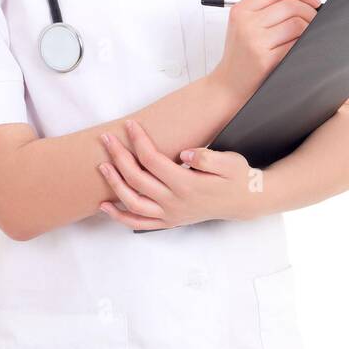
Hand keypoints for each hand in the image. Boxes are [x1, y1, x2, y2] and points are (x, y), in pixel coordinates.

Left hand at [96, 119, 264, 229]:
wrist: (245, 202)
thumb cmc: (237, 178)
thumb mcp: (230, 162)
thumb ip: (208, 159)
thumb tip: (186, 154)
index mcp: (187, 185)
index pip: (153, 160)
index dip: (138, 141)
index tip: (130, 125)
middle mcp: (175, 202)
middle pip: (137, 178)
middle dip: (119, 156)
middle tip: (107, 139)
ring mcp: (171, 214)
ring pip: (133, 202)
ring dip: (114, 184)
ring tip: (102, 166)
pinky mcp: (169, 221)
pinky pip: (139, 222)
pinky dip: (119, 216)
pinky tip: (105, 206)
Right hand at [211, 0, 320, 104]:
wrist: (228, 85)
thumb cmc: (240, 56)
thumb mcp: (243, 26)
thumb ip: (266, 10)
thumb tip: (303, 0)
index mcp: (241, 10)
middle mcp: (246, 23)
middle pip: (290, 5)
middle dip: (310, 11)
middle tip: (315, 19)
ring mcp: (255, 41)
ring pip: (297, 23)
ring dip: (310, 28)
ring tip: (308, 35)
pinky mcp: (265, 59)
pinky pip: (295, 44)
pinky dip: (304, 43)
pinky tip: (302, 47)